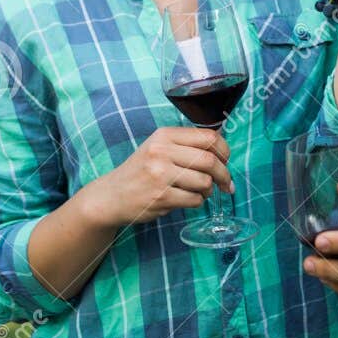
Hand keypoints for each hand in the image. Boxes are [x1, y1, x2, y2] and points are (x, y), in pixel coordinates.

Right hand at [84, 126, 232, 227]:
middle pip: (210, 160)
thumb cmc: (141, 171)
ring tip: (199, 191)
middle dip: (223, 175)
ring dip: (208, 191)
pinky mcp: (161, 196)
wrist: (112, 195)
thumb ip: (186, 145)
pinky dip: (197, 202)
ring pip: (204, 182)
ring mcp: (160, 175)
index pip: (208, 137)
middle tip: (225, 183)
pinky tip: (186, 199)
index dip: (224, 150)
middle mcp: (162, 151)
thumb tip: (223, 152)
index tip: (225, 161)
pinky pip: (194, 200)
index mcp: (164, 135)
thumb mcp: (159, 148)